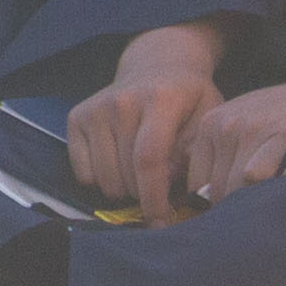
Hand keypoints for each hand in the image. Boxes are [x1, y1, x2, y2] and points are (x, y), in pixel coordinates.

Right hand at [67, 22, 234, 217]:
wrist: (157, 64)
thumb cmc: (189, 99)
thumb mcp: (208, 119)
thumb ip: (195, 154)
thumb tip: (175, 188)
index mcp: (160, 99)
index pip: (148, 158)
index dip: (154, 198)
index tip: (162, 221)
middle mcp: (121, 101)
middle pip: (126, 175)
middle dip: (144, 196)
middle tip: (159, 192)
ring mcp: (96, 109)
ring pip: (104, 179)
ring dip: (124, 190)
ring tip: (141, 176)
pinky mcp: (76, 118)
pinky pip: (82, 173)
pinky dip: (100, 181)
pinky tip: (119, 166)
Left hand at [174, 84, 285, 214]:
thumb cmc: (276, 123)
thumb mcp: (239, 128)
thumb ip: (219, 158)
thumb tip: (201, 203)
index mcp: (210, 124)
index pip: (198, 182)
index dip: (213, 203)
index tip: (231, 208)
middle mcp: (226, 125)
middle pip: (216, 189)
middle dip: (234, 205)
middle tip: (254, 207)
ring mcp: (252, 129)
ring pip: (236, 188)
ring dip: (252, 200)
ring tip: (268, 196)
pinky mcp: (280, 135)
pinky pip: (257, 176)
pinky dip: (267, 187)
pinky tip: (280, 183)